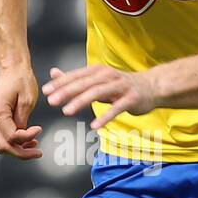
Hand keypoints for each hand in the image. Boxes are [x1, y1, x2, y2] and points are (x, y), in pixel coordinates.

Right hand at [0, 65, 42, 158]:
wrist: (10, 67)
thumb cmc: (21, 79)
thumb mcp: (27, 100)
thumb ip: (23, 121)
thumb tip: (23, 138)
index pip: (11, 137)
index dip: (27, 139)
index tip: (40, 129)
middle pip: (2, 146)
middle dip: (21, 152)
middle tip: (39, 152)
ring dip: (16, 149)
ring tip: (34, 145)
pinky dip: (11, 142)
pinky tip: (26, 140)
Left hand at [42, 64, 157, 129]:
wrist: (152, 87)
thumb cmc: (120, 85)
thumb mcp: (97, 79)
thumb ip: (75, 78)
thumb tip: (53, 73)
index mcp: (98, 71)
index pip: (76, 76)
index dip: (61, 83)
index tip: (46, 91)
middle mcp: (108, 76)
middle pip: (85, 84)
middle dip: (67, 92)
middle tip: (52, 101)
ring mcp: (120, 87)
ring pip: (98, 93)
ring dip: (81, 102)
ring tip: (67, 112)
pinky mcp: (131, 99)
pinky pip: (116, 109)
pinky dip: (105, 117)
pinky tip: (94, 126)